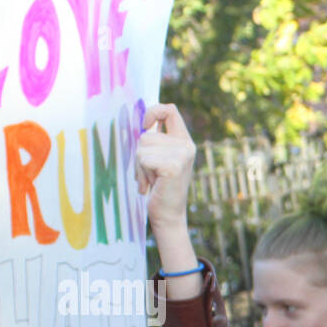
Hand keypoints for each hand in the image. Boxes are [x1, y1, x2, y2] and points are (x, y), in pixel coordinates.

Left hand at [137, 104, 197, 236]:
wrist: (168, 216)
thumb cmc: (159, 188)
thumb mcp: (159, 159)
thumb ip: (155, 140)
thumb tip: (140, 123)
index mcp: (185, 141)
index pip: (169, 110)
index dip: (153, 112)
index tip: (145, 126)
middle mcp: (187, 146)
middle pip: (147, 134)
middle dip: (140, 155)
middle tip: (150, 174)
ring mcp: (182, 155)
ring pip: (142, 147)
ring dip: (140, 166)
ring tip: (152, 180)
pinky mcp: (173, 166)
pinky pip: (143, 158)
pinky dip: (142, 173)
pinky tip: (152, 185)